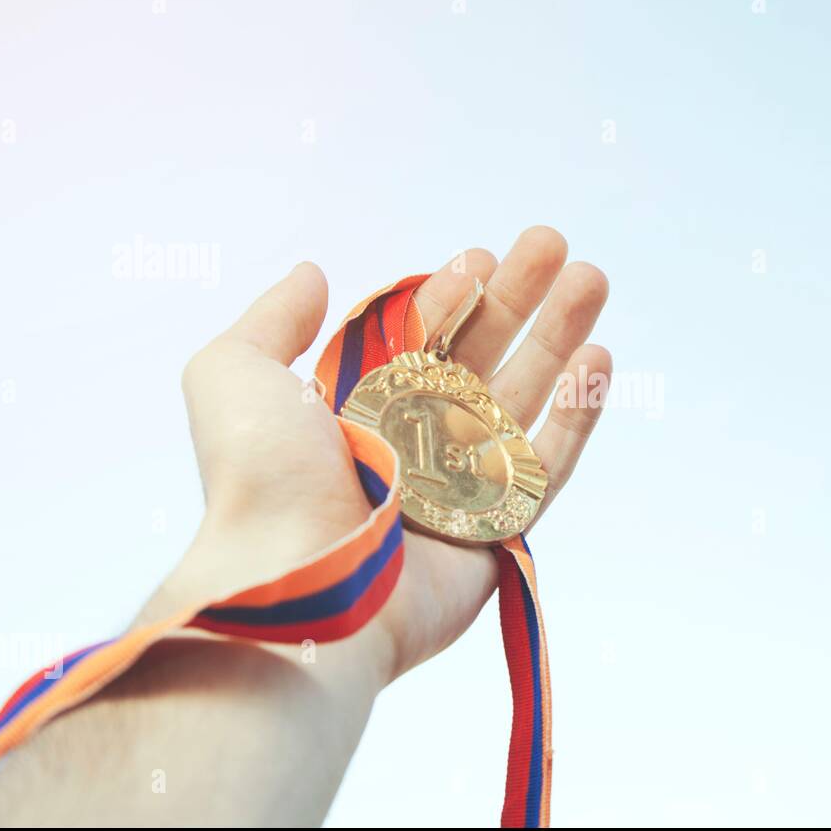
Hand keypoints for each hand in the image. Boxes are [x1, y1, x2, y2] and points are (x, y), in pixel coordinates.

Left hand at [162, 226, 610, 683]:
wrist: (300, 585)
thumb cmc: (261, 482)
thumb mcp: (232, 376)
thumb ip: (271, 321)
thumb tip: (313, 272)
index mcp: (358, 408)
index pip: (419, 338)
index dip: (451, 294)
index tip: (480, 256)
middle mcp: (413, 443)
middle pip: (481, 356)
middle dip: (519, 298)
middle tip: (553, 245)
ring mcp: (459, 486)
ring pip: (524, 399)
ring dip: (560, 338)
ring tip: (591, 280)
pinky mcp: (499, 529)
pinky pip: (549, 465)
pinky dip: (578, 414)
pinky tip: (598, 359)